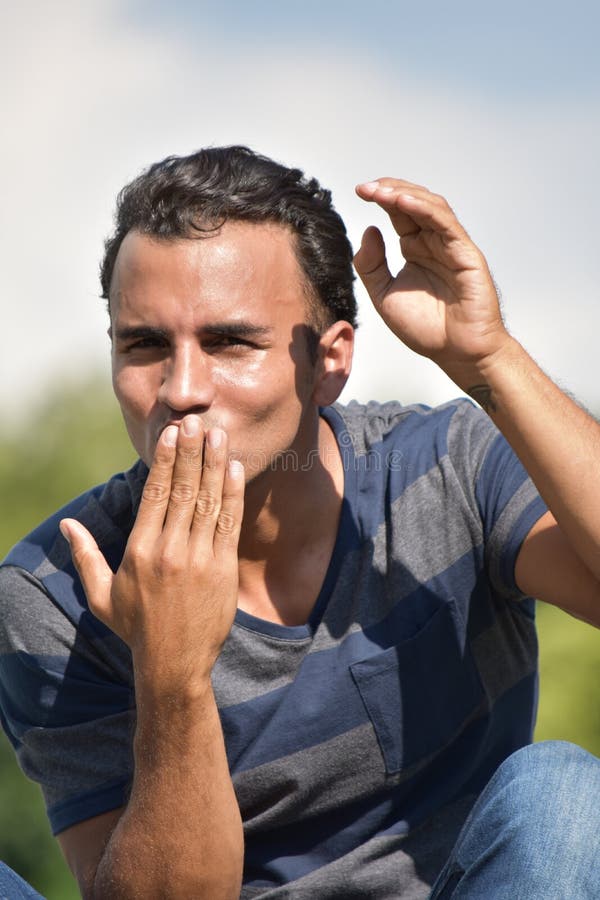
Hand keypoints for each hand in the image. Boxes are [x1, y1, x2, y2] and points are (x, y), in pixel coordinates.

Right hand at [60, 416, 243, 696]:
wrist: (174, 663)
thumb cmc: (136, 627)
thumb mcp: (101, 595)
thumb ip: (85, 556)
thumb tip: (67, 526)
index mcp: (140, 550)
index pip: (155, 494)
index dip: (165, 460)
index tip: (172, 434)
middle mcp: (170, 549)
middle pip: (184, 489)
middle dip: (191, 452)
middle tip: (197, 422)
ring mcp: (200, 558)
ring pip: (208, 501)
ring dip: (214, 465)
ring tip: (219, 436)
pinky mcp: (223, 568)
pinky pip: (229, 523)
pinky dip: (233, 494)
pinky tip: (234, 470)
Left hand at [354, 178, 509, 382]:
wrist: (455, 353)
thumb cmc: (426, 329)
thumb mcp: (384, 296)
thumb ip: (371, 266)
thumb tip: (369, 230)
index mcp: (416, 249)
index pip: (399, 213)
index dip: (381, 198)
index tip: (360, 191)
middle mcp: (434, 243)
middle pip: (414, 203)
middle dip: (389, 190)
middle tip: (366, 188)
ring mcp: (451, 246)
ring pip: (431, 207)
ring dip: (405, 195)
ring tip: (381, 191)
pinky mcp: (466, 254)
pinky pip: (446, 224)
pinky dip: (425, 209)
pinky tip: (404, 202)